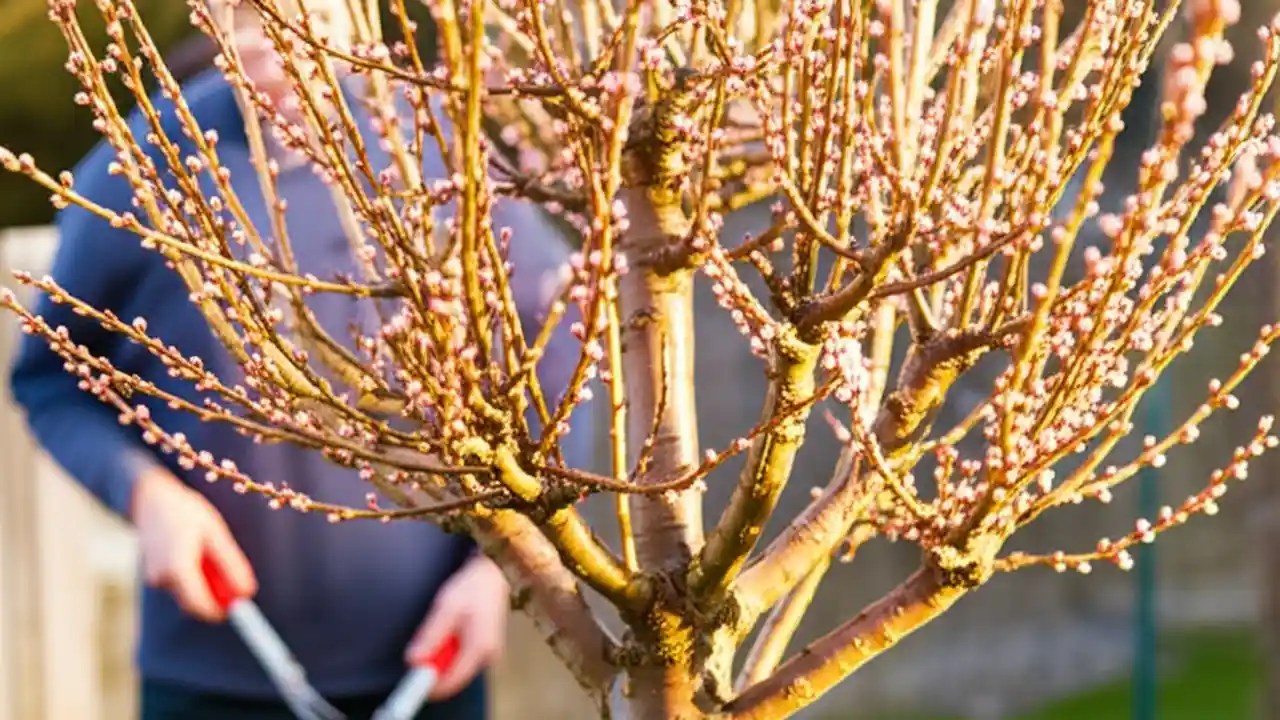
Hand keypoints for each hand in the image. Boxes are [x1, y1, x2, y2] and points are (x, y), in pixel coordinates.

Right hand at [130, 466, 256, 621]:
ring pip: (188, 594)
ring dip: (206, 584)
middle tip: (232, 575)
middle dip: (216, 596)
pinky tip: (196, 552)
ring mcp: (154, 579)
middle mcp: (161, 579)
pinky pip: (180, 585)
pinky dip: (194, 577)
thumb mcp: (215, 534)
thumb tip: (247, 593)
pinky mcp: (153, 576)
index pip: (200, 607)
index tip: (240, 606)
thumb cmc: (185, 512)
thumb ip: (231, 565)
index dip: (222, 610)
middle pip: (195, 604)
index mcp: (177, 569)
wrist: (149, 499)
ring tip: (208, 552)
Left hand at [406, 554, 508, 699]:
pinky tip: (450, 632)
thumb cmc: (472, 588)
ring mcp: (488, 654)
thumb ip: (430, 636)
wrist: (493, 575)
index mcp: (479, 648)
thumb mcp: (446, 608)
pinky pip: (462, 659)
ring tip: (442, 629)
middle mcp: (487, 656)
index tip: (411, 679)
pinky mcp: (485, 650)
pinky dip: (450, 651)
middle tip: (422, 645)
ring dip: (441, 656)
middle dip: (434, 666)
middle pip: (452, 677)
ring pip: (456, 668)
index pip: (450, 681)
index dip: (429, 684)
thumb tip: (414, 660)